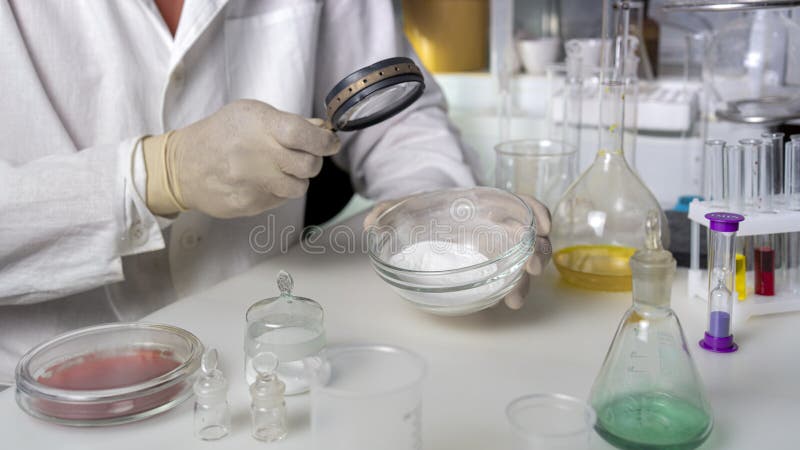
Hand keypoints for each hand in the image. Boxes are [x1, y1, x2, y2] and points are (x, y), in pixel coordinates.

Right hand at [143, 99, 340, 217]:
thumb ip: (290, 122)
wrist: (183, 166)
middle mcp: (260, 156)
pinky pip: (281, 200)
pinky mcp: (251, 204)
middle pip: (310, 166)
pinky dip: (277, 190)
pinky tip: (260, 180)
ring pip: (300, 187)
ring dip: (296, 178)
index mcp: (262, 127)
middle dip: (313, 160)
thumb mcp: (251, 114)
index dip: (325, 142)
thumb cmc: (221, 134)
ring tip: (278, 168)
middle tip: (302, 155)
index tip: (330, 143)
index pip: (308, 137)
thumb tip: (323, 130)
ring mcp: (255, 183)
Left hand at [364, 193, 550, 309]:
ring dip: (524, 280)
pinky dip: (513, 288)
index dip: (536, 211)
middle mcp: (496, 228)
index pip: (520, 203)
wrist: (417, 226)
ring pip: (524, 262)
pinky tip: (507, 301)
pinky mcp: (489, 270)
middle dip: (537, 252)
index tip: (542, 225)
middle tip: (530, 269)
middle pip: (530, 237)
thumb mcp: (404, 207)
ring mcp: (495, 251)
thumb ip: (388, 210)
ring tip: (515, 299)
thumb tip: (371, 223)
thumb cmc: (420, 212)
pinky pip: (509, 277)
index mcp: (484, 206)